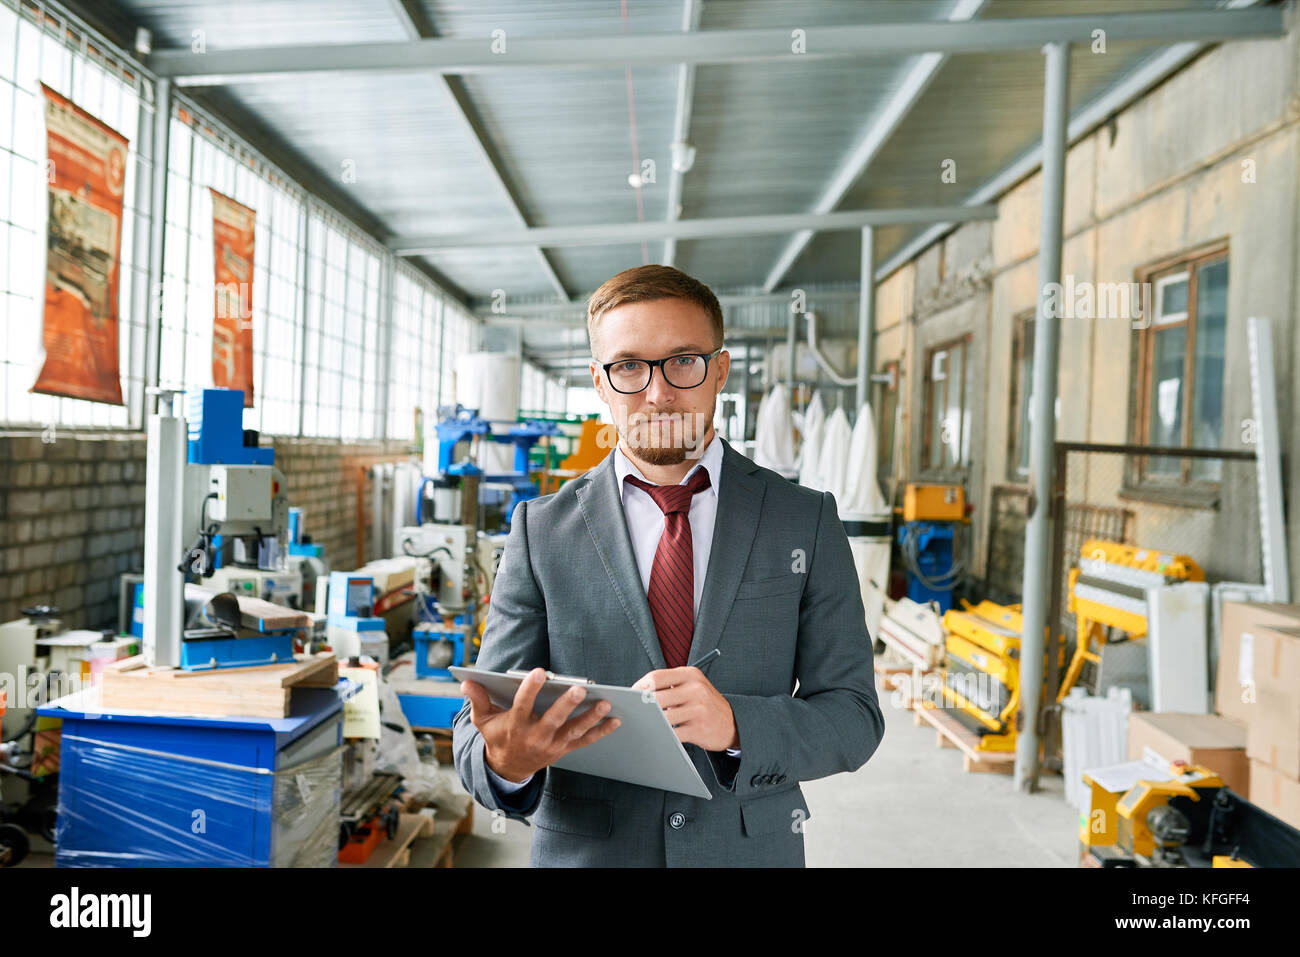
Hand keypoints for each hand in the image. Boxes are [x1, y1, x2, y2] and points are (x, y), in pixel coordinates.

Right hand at [462, 668, 621, 782]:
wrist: (508, 768)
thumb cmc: (497, 736)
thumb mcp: (483, 720)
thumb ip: (478, 700)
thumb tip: (466, 682)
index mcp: (515, 726)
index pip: (522, 705)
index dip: (529, 689)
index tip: (538, 672)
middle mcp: (535, 736)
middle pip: (553, 720)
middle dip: (566, 704)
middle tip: (580, 688)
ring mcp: (552, 745)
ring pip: (573, 731)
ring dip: (590, 718)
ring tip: (605, 703)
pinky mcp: (564, 749)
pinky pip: (585, 741)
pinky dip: (601, 731)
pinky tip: (615, 720)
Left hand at [632, 667, 738, 751]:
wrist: (733, 723)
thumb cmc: (704, 703)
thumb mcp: (693, 685)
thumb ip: (670, 685)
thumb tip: (638, 692)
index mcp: (691, 674)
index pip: (656, 677)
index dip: (640, 687)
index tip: (631, 696)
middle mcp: (696, 689)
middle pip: (657, 697)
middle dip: (642, 706)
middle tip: (633, 712)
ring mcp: (699, 709)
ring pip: (663, 717)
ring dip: (651, 722)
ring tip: (644, 723)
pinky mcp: (699, 728)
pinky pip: (673, 733)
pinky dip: (663, 735)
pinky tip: (658, 734)